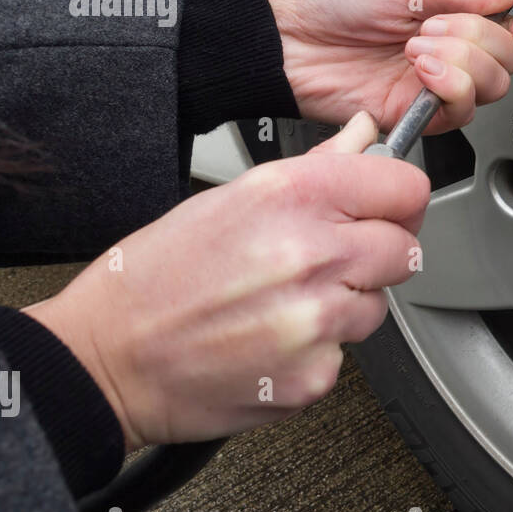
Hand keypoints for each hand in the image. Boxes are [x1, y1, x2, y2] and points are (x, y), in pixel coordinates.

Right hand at [23, 114, 428, 450]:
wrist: (107, 360)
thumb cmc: (156, 277)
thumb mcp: (233, 198)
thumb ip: (316, 167)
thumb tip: (365, 135)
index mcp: (294, 196)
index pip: (405, 190)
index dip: (399, 202)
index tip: (388, 211)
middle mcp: (313, 255)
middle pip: (405, 251)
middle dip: (375, 256)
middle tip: (327, 263)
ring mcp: (317, 321)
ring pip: (378, 306)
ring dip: (345, 305)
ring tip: (282, 303)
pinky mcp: (313, 376)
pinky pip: (345, 356)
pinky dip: (316, 352)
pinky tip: (268, 340)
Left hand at [258, 0, 512, 132]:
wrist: (280, 36)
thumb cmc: (325, 2)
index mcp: (440, 18)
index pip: (503, 34)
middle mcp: (439, 56)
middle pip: (504, 67)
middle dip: (483, 43)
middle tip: (440, 27)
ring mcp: (424, 87)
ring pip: (485, 92)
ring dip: (464, 64)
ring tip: (421, 47)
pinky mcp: (408, 115)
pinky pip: (453, 114)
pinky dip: (448, 89)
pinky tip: (421, 70)